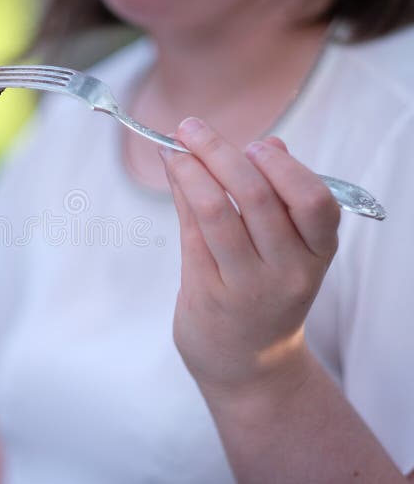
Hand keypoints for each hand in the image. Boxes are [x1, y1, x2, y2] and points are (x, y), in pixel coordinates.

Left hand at [158, 117, 339, 399]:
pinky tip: (172, 171)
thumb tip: (270, 143)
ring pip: (216, 212)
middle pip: (256, 197)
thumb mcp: (287, 249)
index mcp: (317, 253)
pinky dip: (180, 194)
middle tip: (191, 127)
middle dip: (219, 152)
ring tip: (174, 146)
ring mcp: (246, 287)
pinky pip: (192, 232)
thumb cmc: (264, 290)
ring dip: (190, 170)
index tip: (255, 143)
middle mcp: (287, 272)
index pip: (314, 202)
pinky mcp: (208, 295)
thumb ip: (277, 198)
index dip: (281, 167)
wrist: (245, 361)